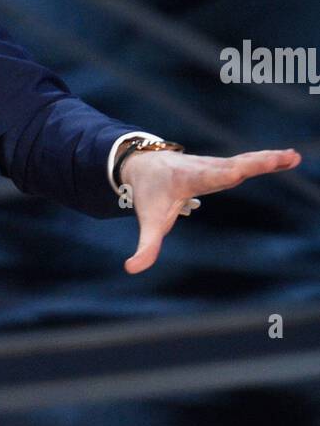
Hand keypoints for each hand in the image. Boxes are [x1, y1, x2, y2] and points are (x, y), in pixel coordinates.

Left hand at [121, 147, 301, 274]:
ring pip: (245, 160)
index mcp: (189, 179)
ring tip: (293, 157)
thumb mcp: (148, 222)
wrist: (143, 166)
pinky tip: (289, 157)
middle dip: (256, 162)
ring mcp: (217, 164)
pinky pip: (248, 161)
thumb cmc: (149, 195)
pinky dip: (267, 159)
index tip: (238, 172)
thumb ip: (145, 246)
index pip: (209, 178)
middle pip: (234, 165)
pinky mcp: (224, 165)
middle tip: (280, 158)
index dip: (223, 175)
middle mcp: (206, 167)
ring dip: (268, 159)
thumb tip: (131, 269)